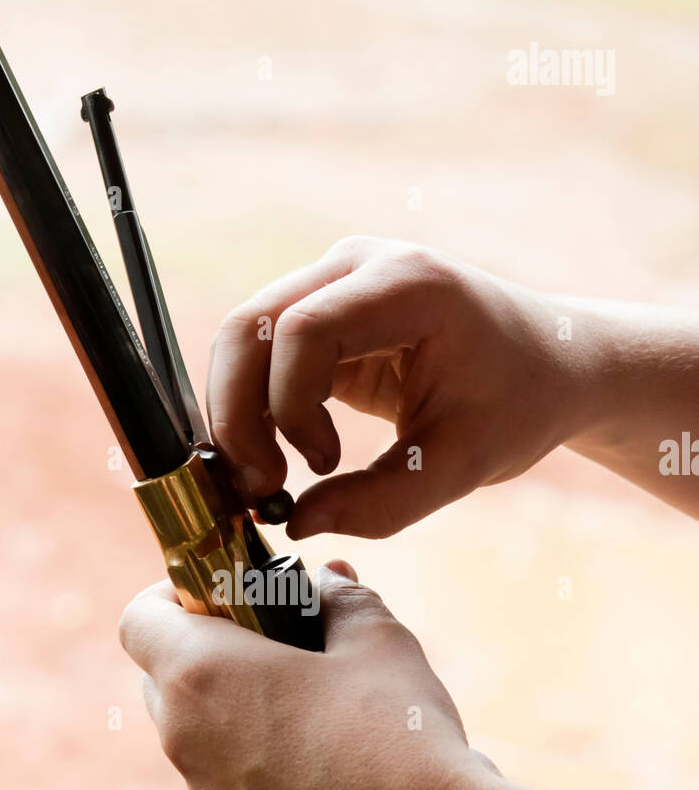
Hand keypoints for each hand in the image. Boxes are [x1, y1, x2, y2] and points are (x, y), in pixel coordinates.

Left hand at [120, 561, 487, 789]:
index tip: (227, 593)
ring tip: (311, 706)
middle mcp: (185, 740)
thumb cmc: (396, 735)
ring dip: (232, 712)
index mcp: (201, 675)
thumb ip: (344, 600)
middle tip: (274, 642)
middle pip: (160, 679)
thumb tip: (332, 582)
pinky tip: (327, 766)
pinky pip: (228, 788)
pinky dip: (256, 766)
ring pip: (194, 738)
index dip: (174, 595)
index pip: (139, 619)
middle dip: (205, 652)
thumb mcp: (379, 642)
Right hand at [207, 236, 592, 537]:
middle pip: (251, 326)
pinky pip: (259, 355)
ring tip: (269, 481)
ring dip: (238, 414)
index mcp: (405, 284)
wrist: (551, 363)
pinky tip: (279, 458)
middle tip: (258, 488)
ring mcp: (334, 280)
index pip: (303, 330)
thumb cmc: (518, 404)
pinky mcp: (322, 310)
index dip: (290, 407)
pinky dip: (253, 408)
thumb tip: (296, 525)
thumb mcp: (464, 464)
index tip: (324, 464)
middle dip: (238, 414)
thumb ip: (385, 503)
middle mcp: (358, 265)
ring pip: (243, 340)